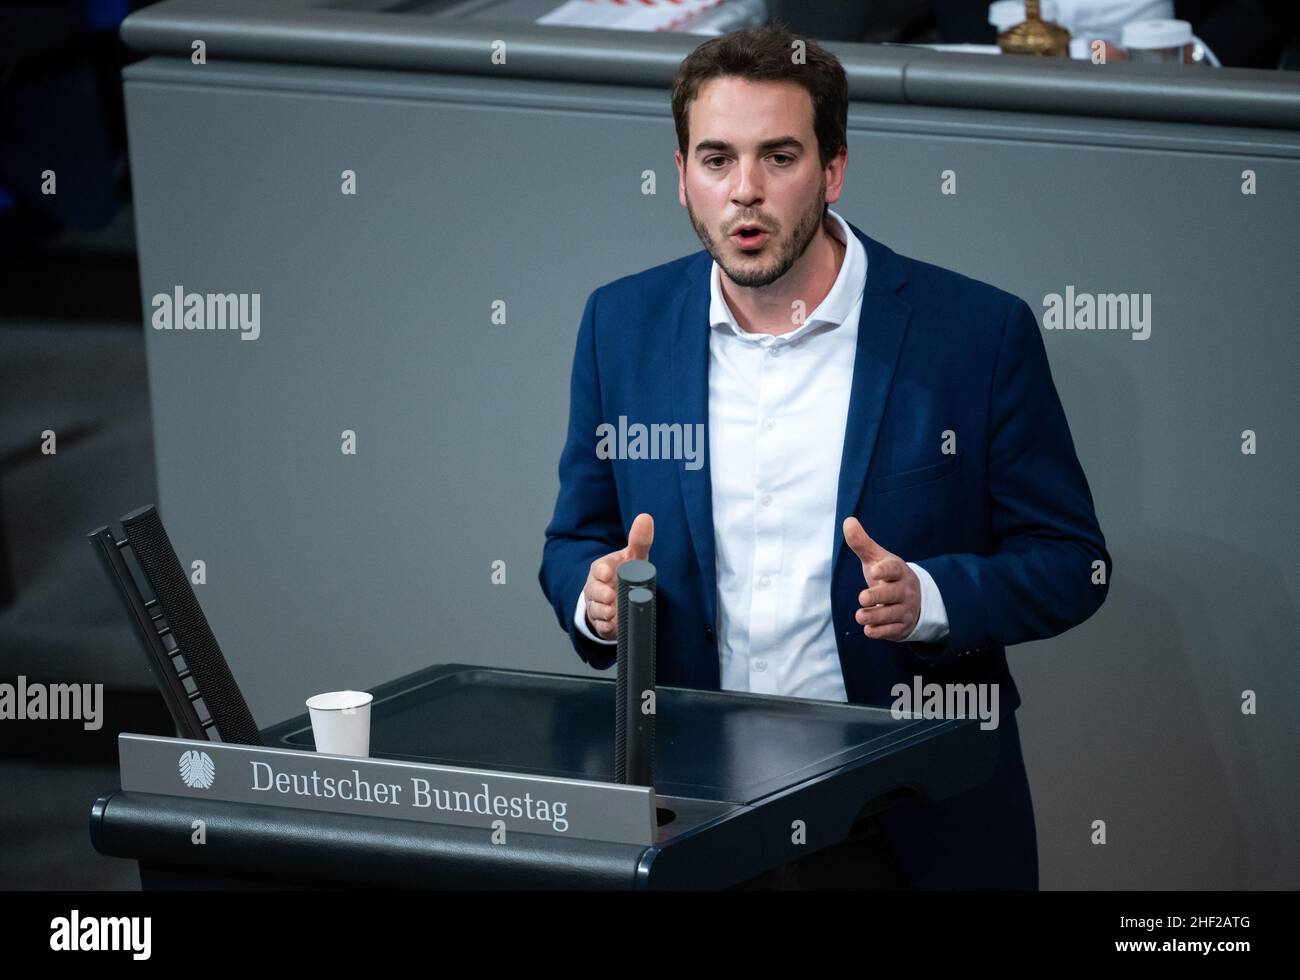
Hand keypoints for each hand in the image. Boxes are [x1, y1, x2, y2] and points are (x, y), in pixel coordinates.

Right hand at [584, 513, 653, 640]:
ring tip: (613, 612)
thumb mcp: (634, 556)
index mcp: (602, 569)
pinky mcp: (601, 622)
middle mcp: (596, 587)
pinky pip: (600, 626)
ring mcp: (597, 605)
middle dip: (601, 595)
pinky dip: (606, 626)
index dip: (602, 571)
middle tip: (610, 596)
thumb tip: (645, 517)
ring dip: (604, 612)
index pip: (598, 569)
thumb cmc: (627, 572)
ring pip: (596, 610)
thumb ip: (639, 540)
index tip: (608, 574)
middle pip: (593, 591)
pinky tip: (613, 624)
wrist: (618, 595)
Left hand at [843, 516, 920, 640]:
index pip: (894, 569)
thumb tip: (848, 521)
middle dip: (878, 597)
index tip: (874, 571)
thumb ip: (862, 543)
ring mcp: (904, 610)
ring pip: (890, 615)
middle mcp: (904, 590)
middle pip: (892, 594)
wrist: (913, 601)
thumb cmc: (887, 577)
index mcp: (898, 571)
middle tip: (862, 597)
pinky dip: (879, 631)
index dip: (885, 570)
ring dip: (874, 616)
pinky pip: (891, 631)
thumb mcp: (876, 559)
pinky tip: (868, 629)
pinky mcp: (901, 626)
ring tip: (860, 615)